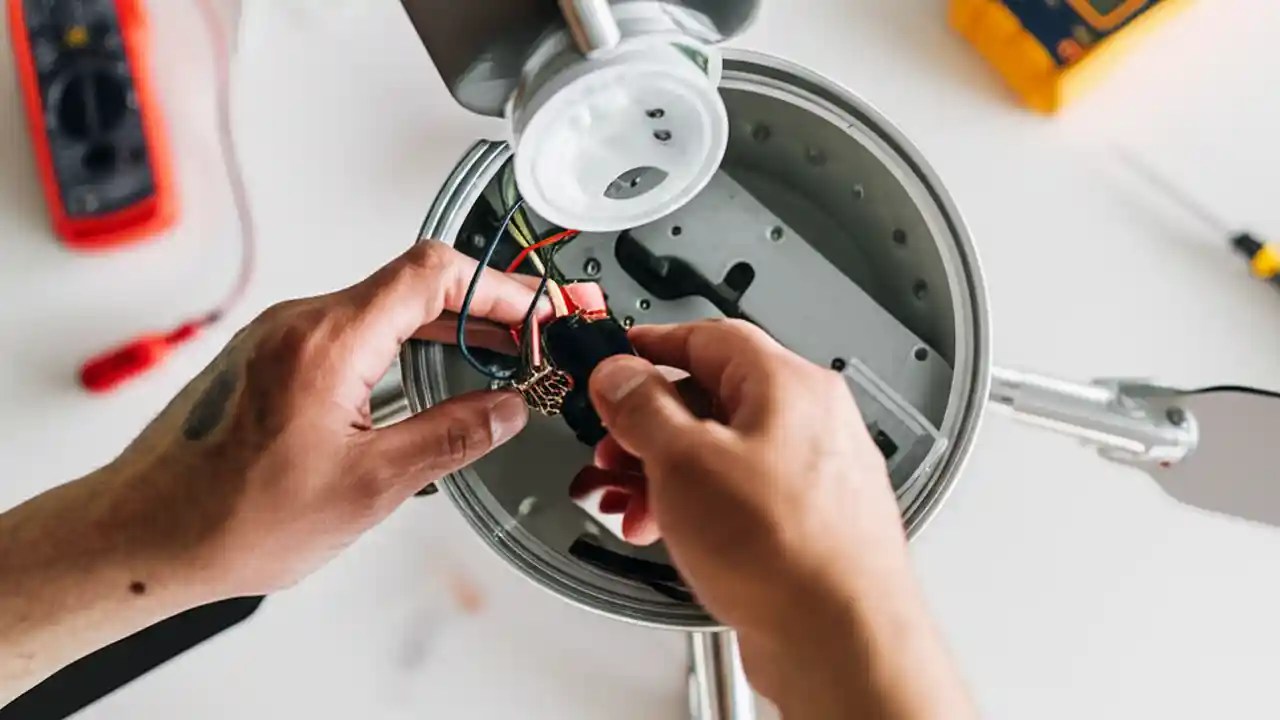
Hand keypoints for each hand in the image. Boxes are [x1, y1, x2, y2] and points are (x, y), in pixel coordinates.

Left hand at [109, 241, 537, 597]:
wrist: (146, 535)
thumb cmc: (233, 516)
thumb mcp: (369, 486)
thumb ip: (450, 437)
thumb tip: (506, 409)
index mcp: (327, 342)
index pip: (431, 274)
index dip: (497, 288)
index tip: (536, 313)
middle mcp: (300, 323)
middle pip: (410, 282)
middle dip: (480, 305)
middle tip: (530, 336)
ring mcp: (281, 337)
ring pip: (381, 304)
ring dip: (442, 324)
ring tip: (494, 355)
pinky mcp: (271, 357)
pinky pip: (352, 328)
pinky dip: (402, 341)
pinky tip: (428, 374)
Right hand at [575, 320, 972, 717]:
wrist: (842, 639)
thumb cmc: (788, 551)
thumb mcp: (684, 463)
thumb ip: (642, 408)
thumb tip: (620, 376)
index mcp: (790, 384)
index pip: (709, 336)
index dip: (651, 346)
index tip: (614, 362)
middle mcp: (812, 420)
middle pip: (713, 397)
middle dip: (649, 426)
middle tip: (613, 447)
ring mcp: (814, 471)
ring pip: (724, 450)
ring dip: (666, 471)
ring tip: (633, 501)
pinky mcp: (809, 519)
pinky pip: (742, 492)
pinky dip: (700, 503)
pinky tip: (671, 531)